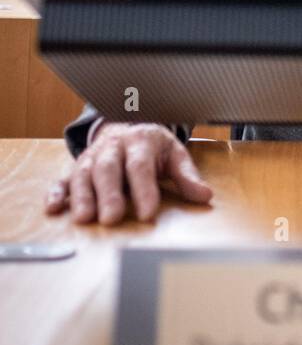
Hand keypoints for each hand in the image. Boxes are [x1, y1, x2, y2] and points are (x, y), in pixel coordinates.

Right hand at [45, 122, 212, 225]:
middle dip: (108, 194)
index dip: (144, 189)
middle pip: (108, 169)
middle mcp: (113, 148)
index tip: (148, 213)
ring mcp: (92, 157)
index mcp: (140, 142)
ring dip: (81, 196)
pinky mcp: (76, 168)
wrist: (127, 126)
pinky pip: (63, 179)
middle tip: (111, 218)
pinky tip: (53, 208)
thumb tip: (205, 196)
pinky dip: (56, 193)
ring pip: (83, 174)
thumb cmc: (152, 147)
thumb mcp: (174, 155)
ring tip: (83, 218)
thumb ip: (187, 176)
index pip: (141, 166)